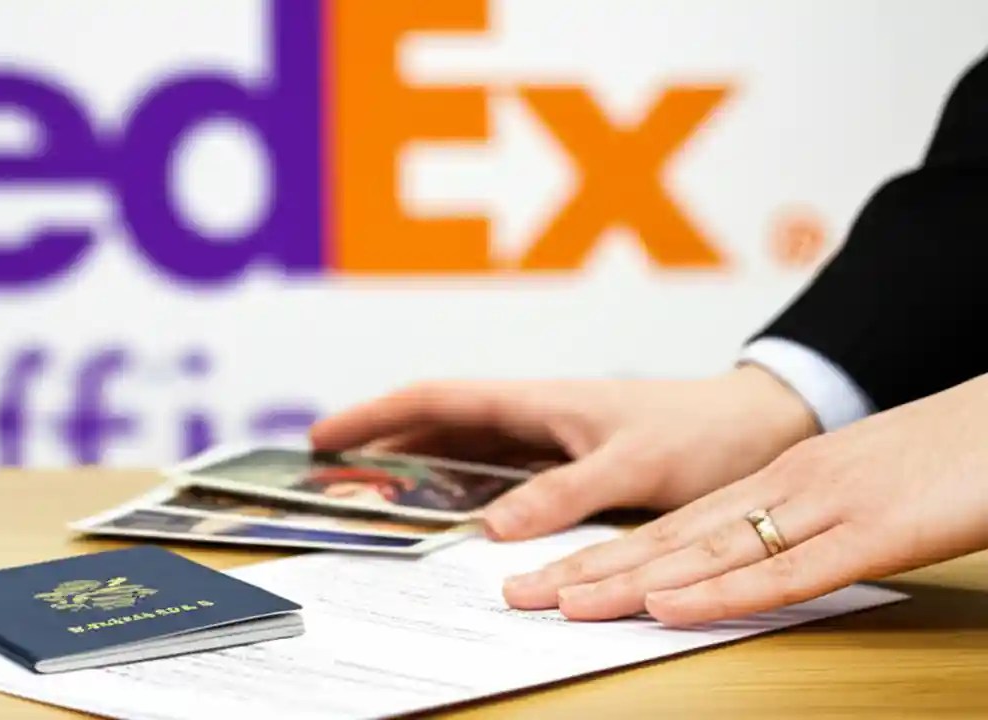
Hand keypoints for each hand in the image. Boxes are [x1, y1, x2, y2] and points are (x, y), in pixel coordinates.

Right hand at [309, 366, 816, 539]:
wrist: (760, 423)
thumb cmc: (703, 430)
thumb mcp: (633, 465)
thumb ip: (564, 495)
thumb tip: (489, 529)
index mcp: (537, 400)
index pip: (435, 400)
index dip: (374, 416)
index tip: (322, 438)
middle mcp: (534, 414)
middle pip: (437, 426)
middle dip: (380, 444)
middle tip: (331, 476)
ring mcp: (550, 437)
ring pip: (466, 451)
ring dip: (419, 469)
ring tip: (377, 497)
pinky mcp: (571, 460)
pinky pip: (502, 475)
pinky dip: (468, 491)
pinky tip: (456, 516)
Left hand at [503, 374, 987, 625]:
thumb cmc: (938, 457)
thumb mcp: (853, 493)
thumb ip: (799, 527)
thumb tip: (751, 563)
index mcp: (774, 483)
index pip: (670, 529)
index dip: (602, 557)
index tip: (546, 580)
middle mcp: (781, 491)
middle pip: (668, 540)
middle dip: (588, 571)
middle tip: (517, 596)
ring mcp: (822, 508)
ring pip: (708, 553)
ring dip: (630, 583)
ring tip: (562, 604)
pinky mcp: (871, 531)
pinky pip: (786, 570)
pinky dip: (723, 593)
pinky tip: (669, 608)